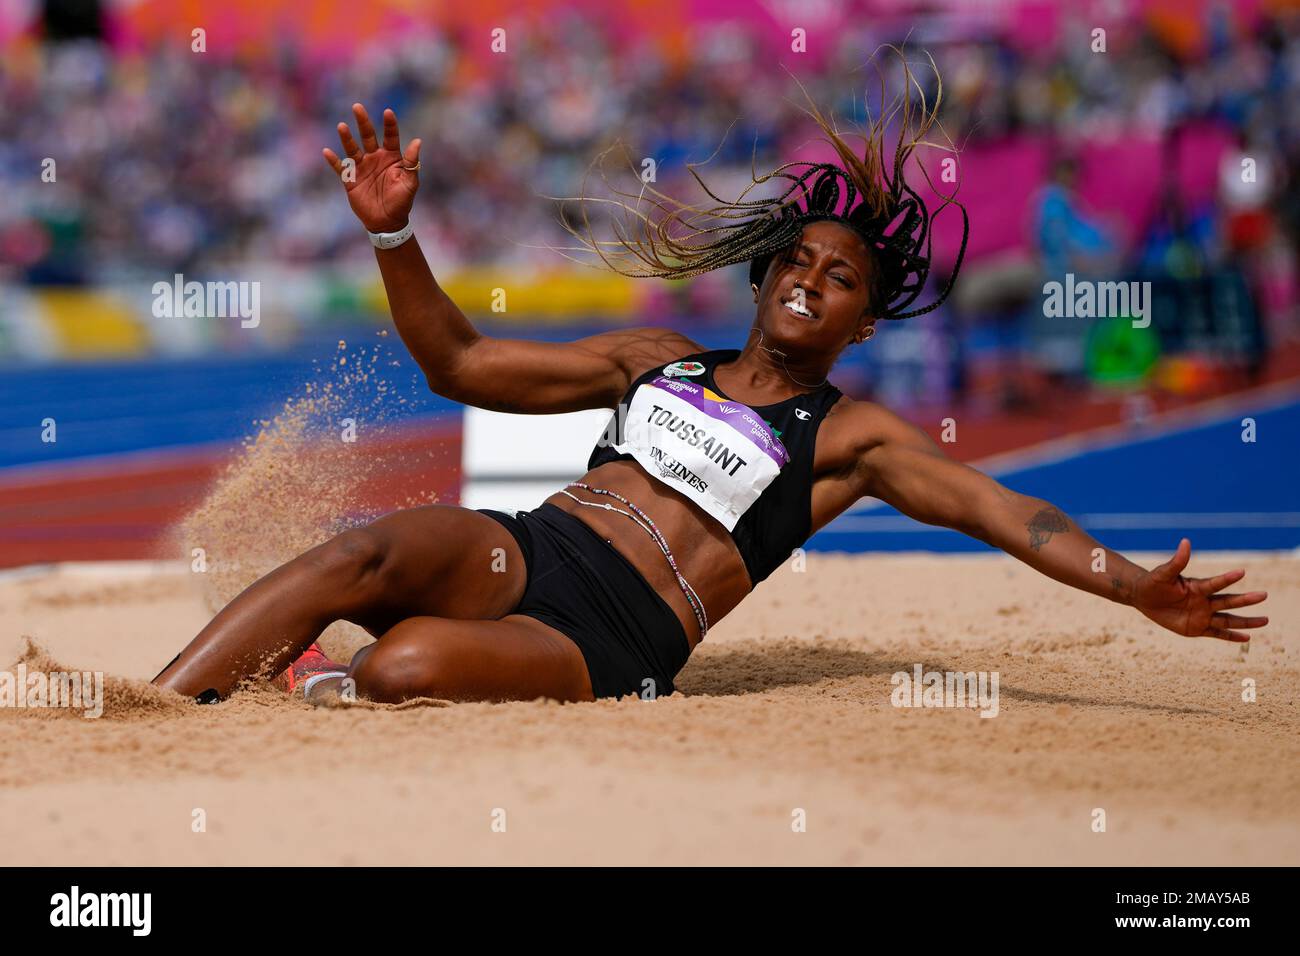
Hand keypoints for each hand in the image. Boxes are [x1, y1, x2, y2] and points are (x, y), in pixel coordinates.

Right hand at [322, 104, 421, 233]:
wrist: (387, 222)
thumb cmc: (402, 202)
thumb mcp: (410, 183)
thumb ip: (412, 163)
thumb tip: (417, 141)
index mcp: (391, 157)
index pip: (390, 136)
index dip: (390, 125)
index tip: (388, 112)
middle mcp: (375, 158)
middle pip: (368, 136)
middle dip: (363, 122)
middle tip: (357, 107)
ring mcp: (362, 167)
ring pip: (352, 148)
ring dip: (347, 138)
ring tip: (342, 126)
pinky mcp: (351, 179)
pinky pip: (340, 168)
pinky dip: (334, 161)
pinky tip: (327, 152)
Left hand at [1130, 538, 1267, 641]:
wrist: (1144, 598)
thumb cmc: (1154, 583)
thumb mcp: (1163, 574)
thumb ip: (1177, 562)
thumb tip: (1185, 541)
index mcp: (1197, 587)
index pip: (1215, 583)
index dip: (1227, 578)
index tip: (1242, 572)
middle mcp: (1205, 601)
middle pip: (1228, 601)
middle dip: (1245, 599)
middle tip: (1264, 595)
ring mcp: (1203, 615)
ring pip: (1228, 620)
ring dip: (1246, 621)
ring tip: (1265, 620)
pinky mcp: (1197, 629)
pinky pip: (1217, 634)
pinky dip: (1231, 636)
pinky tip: (1247, 638)